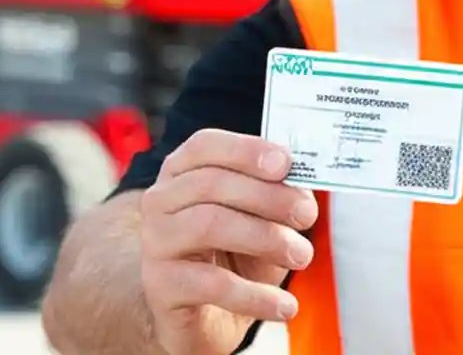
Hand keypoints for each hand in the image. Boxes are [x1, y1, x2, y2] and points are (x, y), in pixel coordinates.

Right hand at [139, 129, 318, 354]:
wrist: (202, 316)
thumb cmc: (234, 256)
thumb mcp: (260, 219)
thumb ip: (277, 194)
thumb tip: (303, 186)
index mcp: (183, 171)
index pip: (205, 145)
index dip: (245, 150)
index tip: (285, 164)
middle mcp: (161, 201)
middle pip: (212, 184)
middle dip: (268, 196)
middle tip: (306, 215)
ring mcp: (156, 242)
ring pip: (209, 224)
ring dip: (265, 238)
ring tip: (302, 256)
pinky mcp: (161, 286)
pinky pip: (211, 284)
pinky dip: (255, 295)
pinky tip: (284, 306)